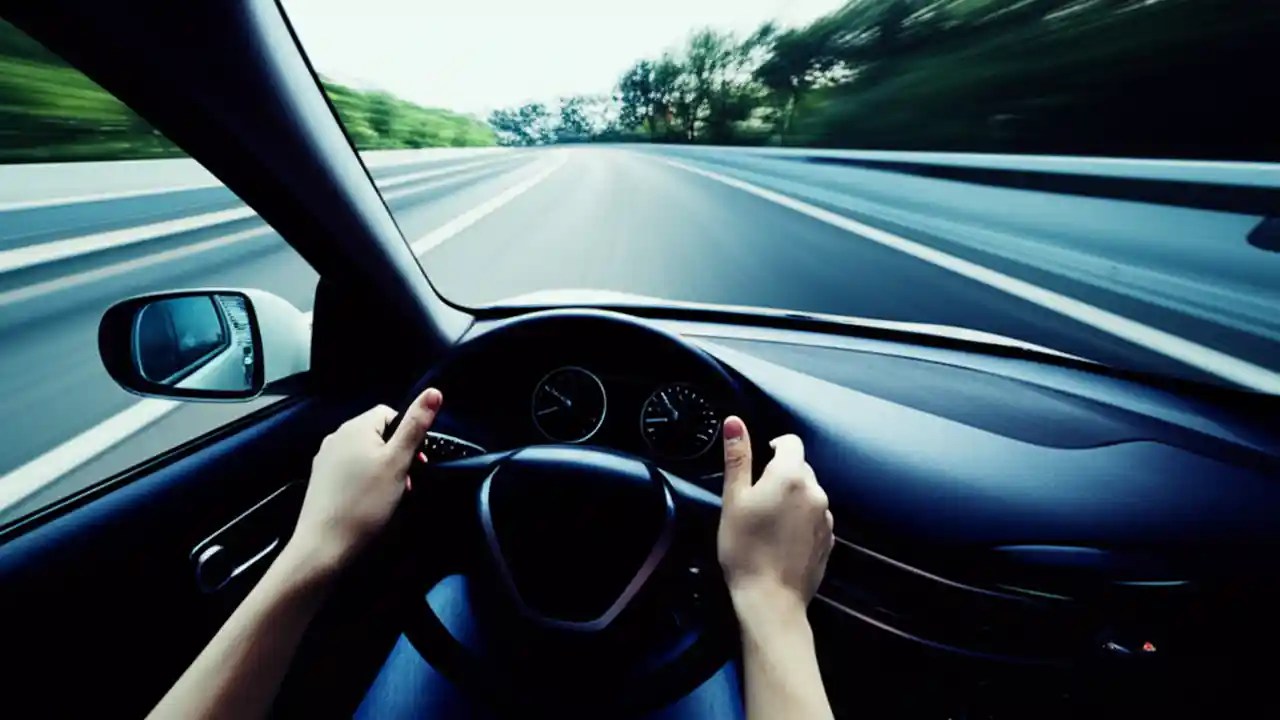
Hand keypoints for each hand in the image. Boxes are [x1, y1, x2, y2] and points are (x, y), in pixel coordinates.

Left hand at [290, 388, 442, 575]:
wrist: (325, 545)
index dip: (408, 434)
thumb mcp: (398, 462)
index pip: (389, 414)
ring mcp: (326, 459)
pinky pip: (351, 470)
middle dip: (397, 455)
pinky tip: (370, 501)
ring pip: (365, 454)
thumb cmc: (366, 502)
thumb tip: (434, 392)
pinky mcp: (321, 480)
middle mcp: (337, 437)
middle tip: (407, 481)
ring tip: (391, 494)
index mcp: (355, 427)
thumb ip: (416, 426)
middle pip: (377, 435)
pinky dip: (366, 480)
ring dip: (384, 469)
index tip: (417, 461)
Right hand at [717, 416, 833, 621]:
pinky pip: (815, 518)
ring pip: (808, 494)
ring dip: (791, 498)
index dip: (775, 444)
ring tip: (767, 521)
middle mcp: (815, 492)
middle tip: (755, 496)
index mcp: (790, 476)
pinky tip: (780, 539)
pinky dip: (800, 520)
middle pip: (800, 468)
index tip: (761, 457)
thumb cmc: (745, 549)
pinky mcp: (828, 540)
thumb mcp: (733, 499)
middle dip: (780, 474)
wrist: (770, 599)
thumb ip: (738, 457)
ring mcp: (826, 517)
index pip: (791, 442)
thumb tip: (734, 422)